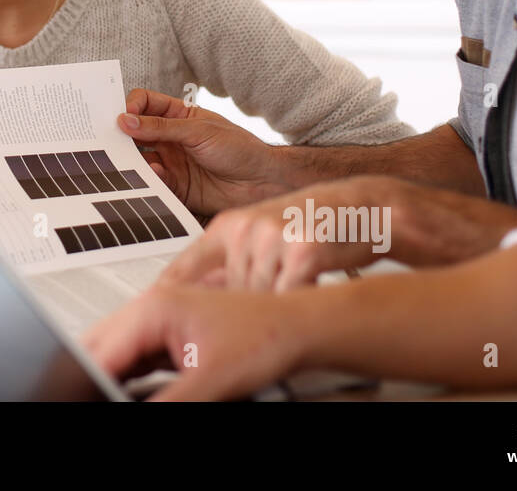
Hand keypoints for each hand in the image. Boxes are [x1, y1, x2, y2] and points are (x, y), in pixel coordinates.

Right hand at [84, 283, 309, 400]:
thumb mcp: (211, 380)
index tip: (85, 397)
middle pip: (99, 347)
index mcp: (153, 307)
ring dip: (108, 376)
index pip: (102, 351)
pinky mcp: (168, 337)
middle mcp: (150, 308)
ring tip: (103, 396)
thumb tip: (130, 410)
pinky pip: (134, 360)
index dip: (89, 379)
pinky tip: (125, 395)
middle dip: (91, 374)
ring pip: (114, 354)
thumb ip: (168, 402)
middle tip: (89, 397)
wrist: (296, 328)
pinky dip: (126, 380)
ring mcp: (158, 321)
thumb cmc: (266, 335)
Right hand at [118, 88, 289, 215]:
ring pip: (140, 158)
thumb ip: (161, 126)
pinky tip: (155, 174)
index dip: (131, 107)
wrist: (261, 182)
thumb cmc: (238, 148)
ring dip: (132, 159)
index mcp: (178, 115)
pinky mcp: (174, 186)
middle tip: (109, 139)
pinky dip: (149, 177)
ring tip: (128, 160)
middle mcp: (171, 138)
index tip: (122, 117)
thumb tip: (125, 120)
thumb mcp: (198, 131)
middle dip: (122, 135)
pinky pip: (153, 181)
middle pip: (137, 132)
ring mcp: (171, 162)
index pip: (145, 104)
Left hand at [158, 179, 390, 289]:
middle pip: (230, 296)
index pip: (187, 266)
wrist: (362, 207)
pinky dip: (300, 301)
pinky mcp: (303, 251)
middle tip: (272, 294)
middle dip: (248, 306)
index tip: (153, 308)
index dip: (171, 292)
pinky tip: (310, 284)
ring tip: (296, 280)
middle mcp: (245, 230)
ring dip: (278, 302)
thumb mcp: (262, 235)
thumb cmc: (313, 224)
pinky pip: (289, 299)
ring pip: (260, 301)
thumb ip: (232, 262)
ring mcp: (273, 239)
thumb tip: (200, 297)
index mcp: (229, 225)